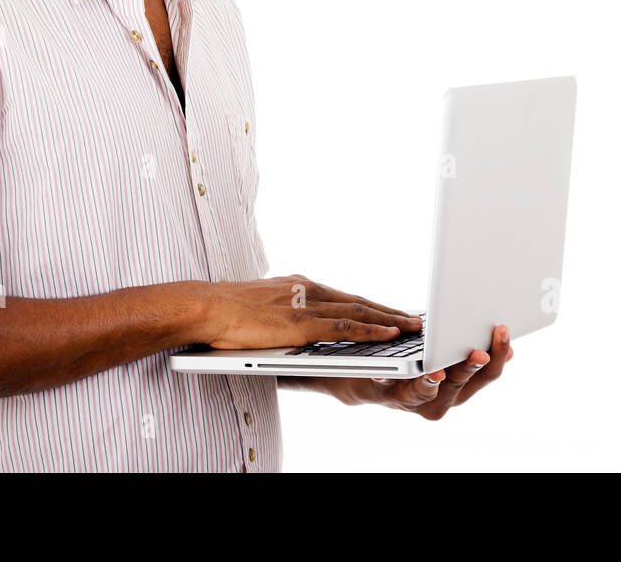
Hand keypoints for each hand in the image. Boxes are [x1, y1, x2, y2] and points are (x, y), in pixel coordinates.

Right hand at [197, 274, 421, 349]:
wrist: (206, 306)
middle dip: (388, 310)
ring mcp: (306, 306)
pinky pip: (345, 326)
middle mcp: (308, 290)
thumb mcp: (263, 309)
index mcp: (299, 286)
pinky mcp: (302, 324)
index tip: (391, 312)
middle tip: (414, 318)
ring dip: (389, 319)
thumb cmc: (226, 312)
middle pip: (358, 300)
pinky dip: (371, 329)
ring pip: (359, 311)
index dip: (371, 306)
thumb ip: (283, 315)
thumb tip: (292, 328)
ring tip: (412, 326)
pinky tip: (389, 334)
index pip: (344, 297)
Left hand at [358, 324, 511, 418]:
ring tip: (436, 372)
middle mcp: (441, 400)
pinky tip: (384, 372)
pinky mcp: (385, 393)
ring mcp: (413, 400)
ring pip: (427, 392)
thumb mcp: (447, 353)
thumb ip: (470, 347)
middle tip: (479, 354)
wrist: (371, 379)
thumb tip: (502, 331)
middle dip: (470, 368)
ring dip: (432, 381)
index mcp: (460, 387)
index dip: (498, 355)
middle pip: (460, 385)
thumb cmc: (418, 361)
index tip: (503, 331)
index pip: (487, 374)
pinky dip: (388, 379)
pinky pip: (387, 386)